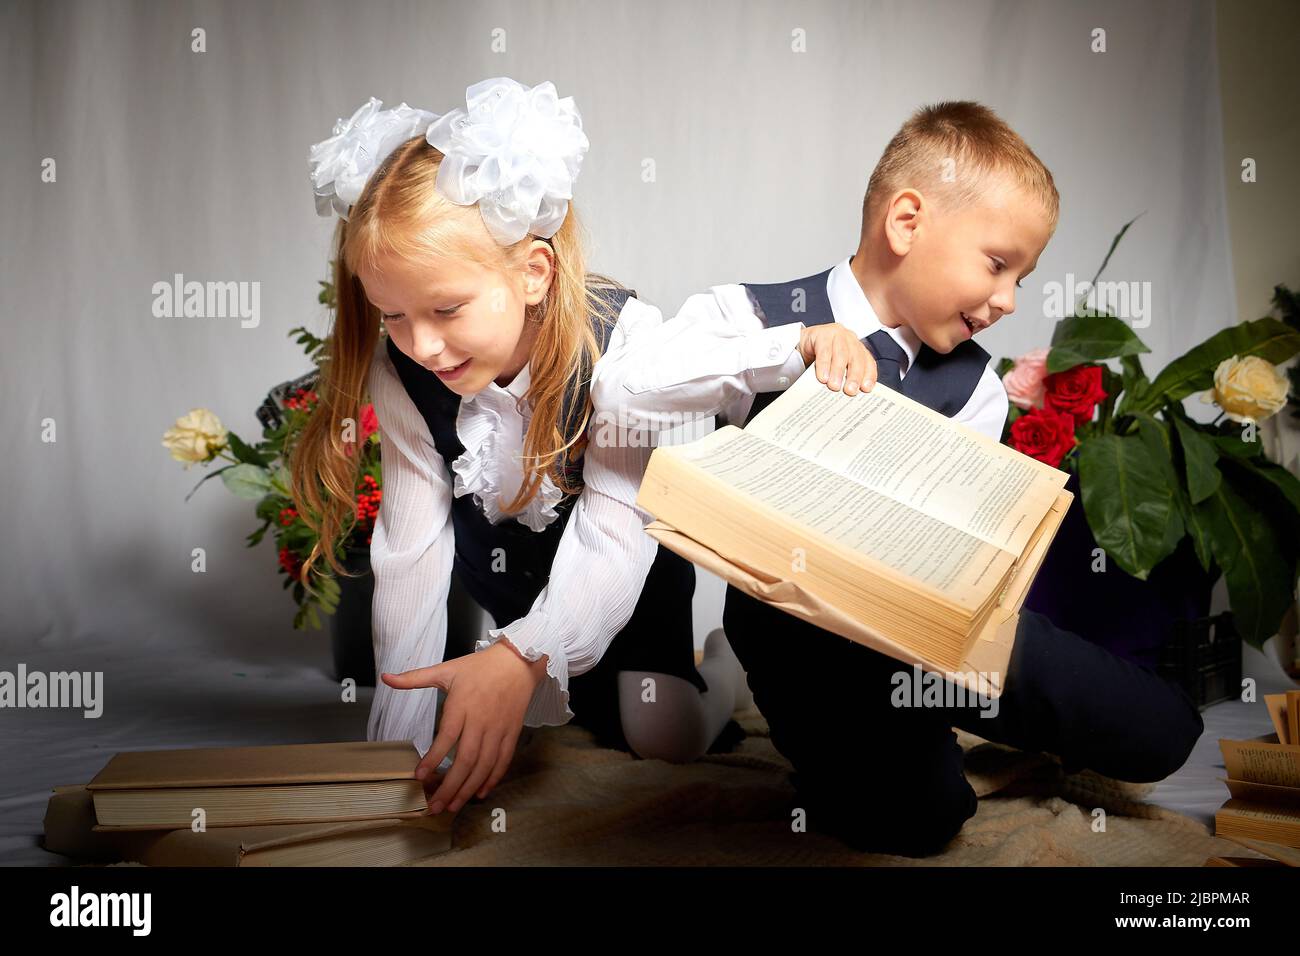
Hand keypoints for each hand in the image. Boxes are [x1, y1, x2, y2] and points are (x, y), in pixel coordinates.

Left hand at [381, 639, 547, 813]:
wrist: (518, 661)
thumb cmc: (480, 666)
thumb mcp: (446, 669)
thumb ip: (414, 678)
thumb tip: (386, 678)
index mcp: (462, 705)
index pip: (446, 737)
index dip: (433, 758)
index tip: (419, 776)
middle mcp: (481, 720)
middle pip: (466, 759)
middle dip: (450, 786)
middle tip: (435, 806)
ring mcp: (498, 729)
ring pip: (484, 765)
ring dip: (468, 789)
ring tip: (453, 805)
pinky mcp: (511, 733)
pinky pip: (502, 761)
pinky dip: (492, 779)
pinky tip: (480, 792)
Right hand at [797, 324, 877, 394]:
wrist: (801, 345)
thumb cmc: (820, 359)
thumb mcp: (836, 369)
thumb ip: (845, 377)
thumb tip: (848, 394)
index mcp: (857, 348)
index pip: (868, 362)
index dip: (869, 375)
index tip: (866, 389)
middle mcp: (850, 340)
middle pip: (856, 358)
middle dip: (854, 376)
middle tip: (850, 391)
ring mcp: (837, 334)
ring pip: (841, 354)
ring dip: (838, 372)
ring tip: (834, 386)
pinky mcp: (822, 334)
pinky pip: (824, 350)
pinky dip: (824, 365)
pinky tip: (822, 376)